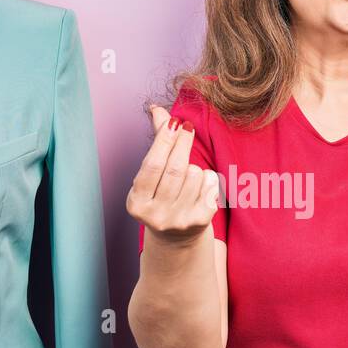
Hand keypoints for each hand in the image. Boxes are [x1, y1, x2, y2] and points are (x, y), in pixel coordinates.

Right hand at [126, 104, 221, 246]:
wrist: (177, 237)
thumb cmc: (161, 196)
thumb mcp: (152, 175)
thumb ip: (157, 142)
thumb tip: (157, 109)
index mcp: (137, 203)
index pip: (152, 164)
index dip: (164, 140)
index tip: (174, 122)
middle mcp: (156, 216)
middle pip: (176, 168)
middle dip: (183, 142)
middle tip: (187, 127)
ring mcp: (179, 221)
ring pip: (195, 174)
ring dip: (194, 166)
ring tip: (187, 175)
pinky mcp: (201, 221)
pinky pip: (210, 184)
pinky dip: (207, 179)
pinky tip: (199, 188)